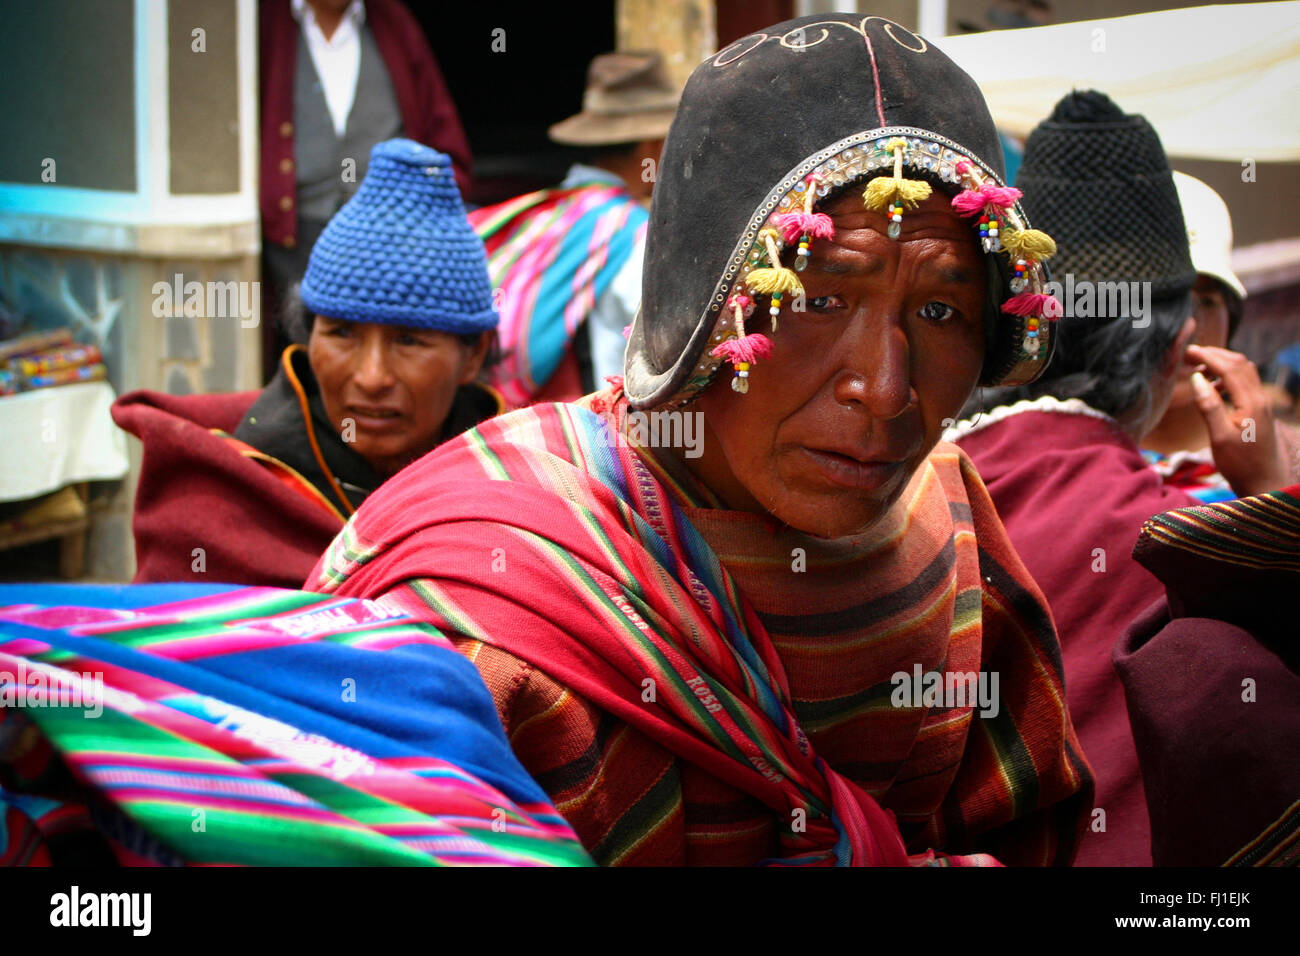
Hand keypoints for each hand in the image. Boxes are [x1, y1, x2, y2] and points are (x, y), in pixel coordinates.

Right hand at [1187, 344, 1291, 496]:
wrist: (1265, 482)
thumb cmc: (1240, 464)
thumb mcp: (1220, 437)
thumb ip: (1209, 406)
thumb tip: (1197, 379)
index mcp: (1251, 403)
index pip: (1230, 368)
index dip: (1209, 356)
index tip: (1188, 351)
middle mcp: (1260, 398)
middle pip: (1240, 364)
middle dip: (1216, 355)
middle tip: (1191, 354)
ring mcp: (1262, 403)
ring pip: (1244, 371)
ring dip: (1223, 364)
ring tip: (1199, 367)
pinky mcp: (1259, 410)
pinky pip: (1245, 383)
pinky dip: (1228, 377)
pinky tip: (1213, 386)